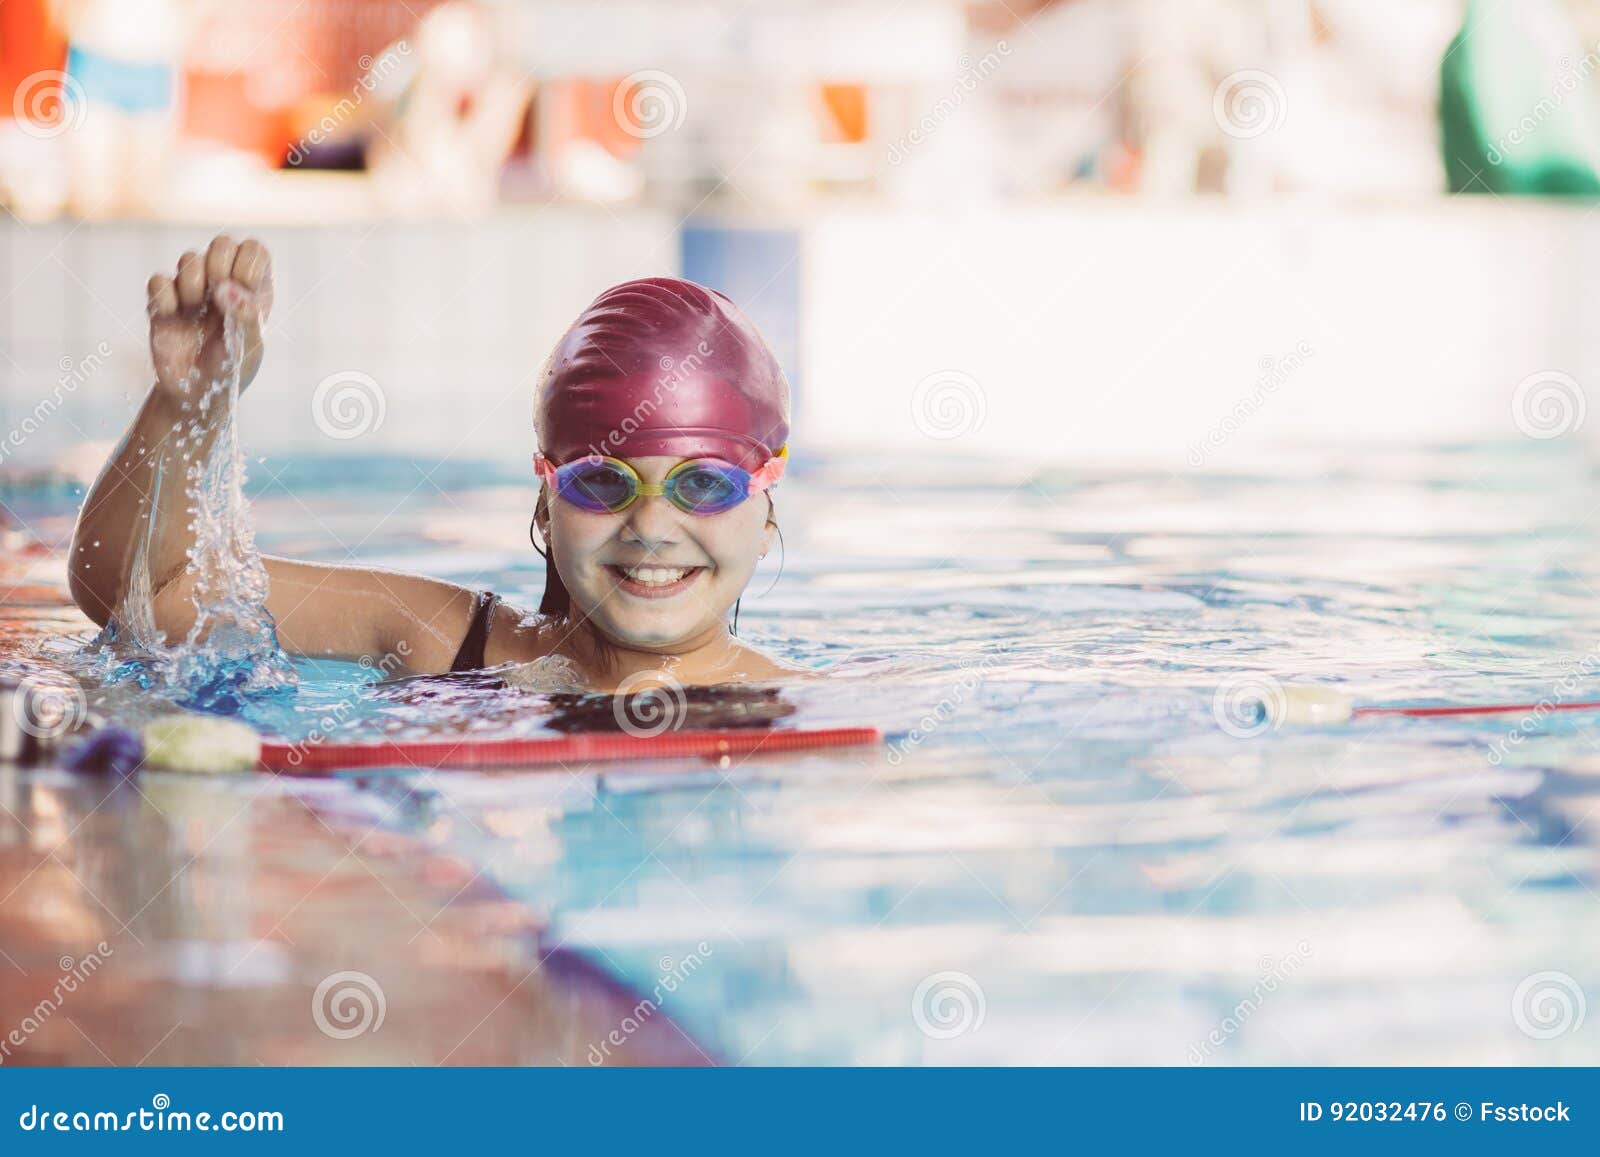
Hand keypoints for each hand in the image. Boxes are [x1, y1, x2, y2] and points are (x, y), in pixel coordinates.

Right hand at [147, 235, 271, 402]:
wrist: (197, 396)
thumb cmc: (231, 370)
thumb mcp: (249, 347)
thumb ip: (245, 315)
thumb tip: (227, 287)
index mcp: (253, 291)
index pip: (254, 249)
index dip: (247, 261)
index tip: (244, 286)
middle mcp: (224, 285)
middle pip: (222, 243)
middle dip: (219, 263)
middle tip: (218, 293)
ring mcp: (193, 292)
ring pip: (190, 257)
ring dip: (192, 281)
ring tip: (194, 308)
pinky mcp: (164, 304)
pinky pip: (158, 280)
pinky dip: (163, 295)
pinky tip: (171, 316)